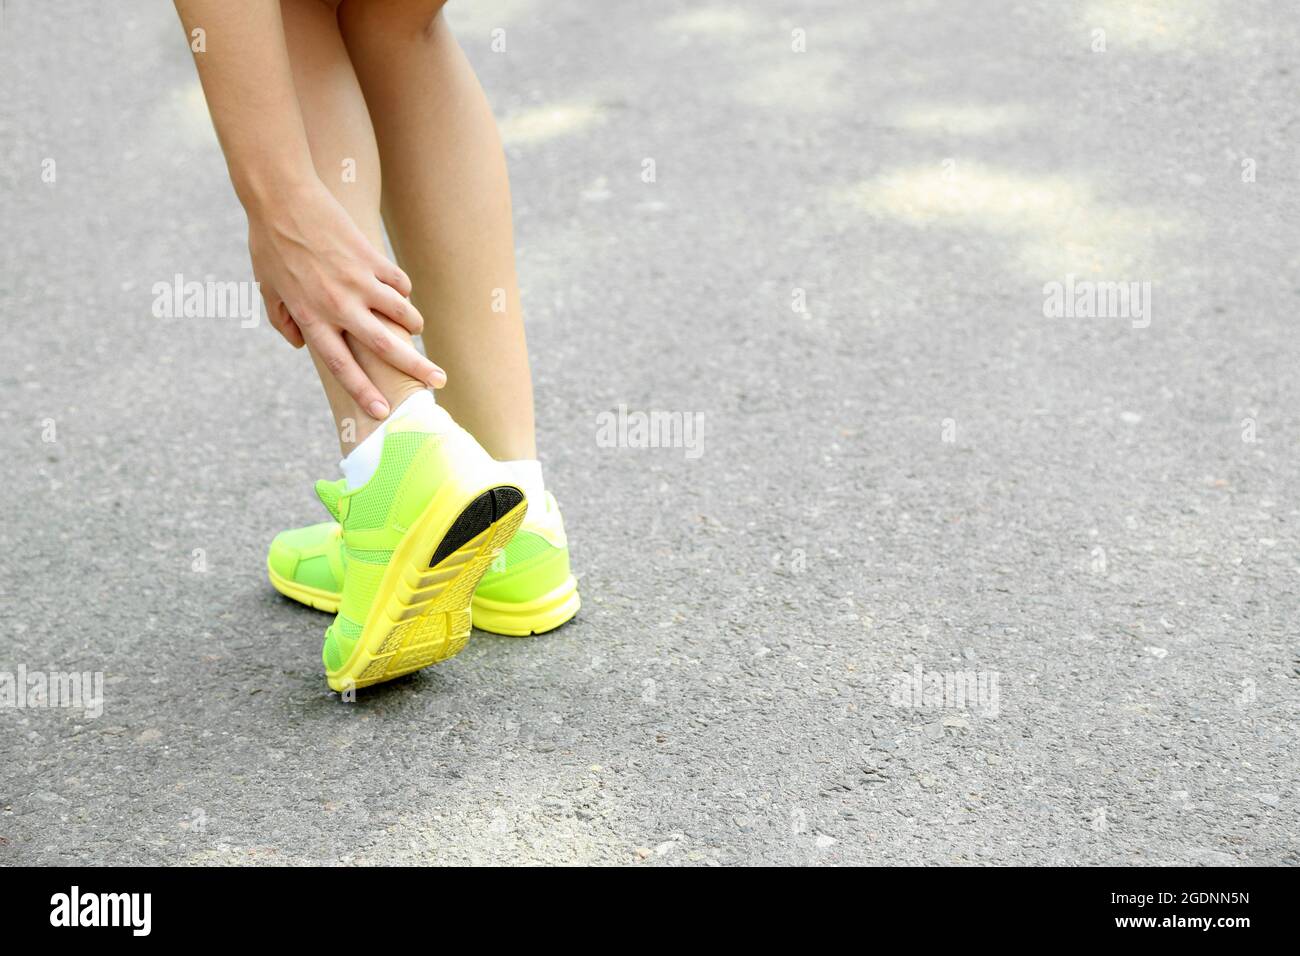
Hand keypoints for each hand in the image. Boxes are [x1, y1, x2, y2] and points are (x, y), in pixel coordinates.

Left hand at [248, 177, 443, 417]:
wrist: (282, 198)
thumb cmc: (270, 245)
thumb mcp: (267, 288)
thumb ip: (282, 321)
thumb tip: (301, 345)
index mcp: (312, 318)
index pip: (342, 366)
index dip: (364, 392)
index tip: (383, 412)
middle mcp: (339, 305)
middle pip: (385, 347)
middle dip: (415, 368)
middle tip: (439, 382)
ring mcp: (358, 280)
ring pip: (401, 313)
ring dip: (414, 325)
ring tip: (417, 330)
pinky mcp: (371, 258)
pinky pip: (399, 283)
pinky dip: (403, 291)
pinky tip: (400, 292)